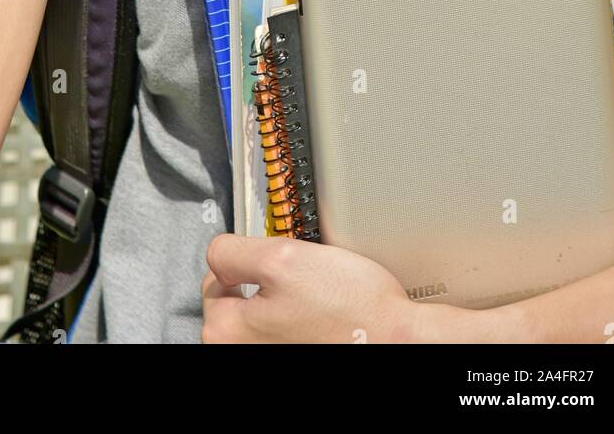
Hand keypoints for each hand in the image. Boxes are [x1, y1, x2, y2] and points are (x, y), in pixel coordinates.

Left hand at [201, 234, 449, 343]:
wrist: (398, 341)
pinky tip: (321, 322)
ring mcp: (267, 362)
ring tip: (315, 304)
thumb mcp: (281, 257)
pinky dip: (299, 326)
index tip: (270, 262)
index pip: (215, 276)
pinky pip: (285, 337)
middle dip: (263, 286)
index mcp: (224, 332)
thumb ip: (233, 252)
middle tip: (299, 283)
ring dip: (282, 307)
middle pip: (236, 302)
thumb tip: (216, 255)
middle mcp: (239, 356)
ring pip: (263, 319)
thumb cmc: (351, 309)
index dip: (247, 259)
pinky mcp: (296, 360)